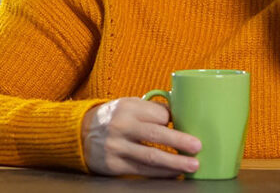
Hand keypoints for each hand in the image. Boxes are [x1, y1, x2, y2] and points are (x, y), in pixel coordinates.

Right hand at [81, 97, 201, 176]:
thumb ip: (151, 110)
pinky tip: (174, 173)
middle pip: (156, 135)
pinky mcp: (114, 165)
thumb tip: (182, 116)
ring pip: (151, 157)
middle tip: (197, 147)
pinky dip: (161, 173)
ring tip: (192, 165)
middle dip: (180, 142)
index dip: (174, 121)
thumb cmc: (114, 118)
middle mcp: (122, 127)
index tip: (187, 126)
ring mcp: (117, 147)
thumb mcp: (129, 105)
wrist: (81, 133)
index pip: (158, 114)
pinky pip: (142, 171)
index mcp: (128, 107)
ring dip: (174, 163)